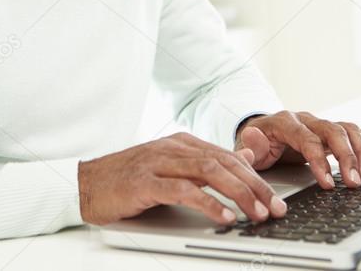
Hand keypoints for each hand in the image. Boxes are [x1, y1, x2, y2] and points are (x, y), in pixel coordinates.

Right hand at [78, 132, 287, 226]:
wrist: (84, 184)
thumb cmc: (127, 180)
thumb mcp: (171, 167)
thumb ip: (206, 161)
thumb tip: (245, 157)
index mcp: (182, 143)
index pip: (228, 157)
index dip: (255, 177)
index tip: (275, 199)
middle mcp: (173, 148)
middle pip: (224, 163)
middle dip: (254, 186)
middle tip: (274, 209)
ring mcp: (158, 162)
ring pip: (209, 172)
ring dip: (238, 194)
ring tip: (256, 214)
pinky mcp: (145, 181)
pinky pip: (182, 190)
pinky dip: (207, 203)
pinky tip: (223, 216)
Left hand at [234, 111, 360, 188]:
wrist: (258, 134)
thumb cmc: (253, 145)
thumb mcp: (243, 148)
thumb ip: (248, 146)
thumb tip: (252, 136)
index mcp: (284, 122)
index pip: (307, 139)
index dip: (319, 161)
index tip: (327, 183)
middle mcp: (306, 119)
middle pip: (333, 132)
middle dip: (346, 158)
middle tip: (354, 183)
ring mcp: (321, 124)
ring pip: (348, 131)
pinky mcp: (331, 132)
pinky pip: (356, 134)